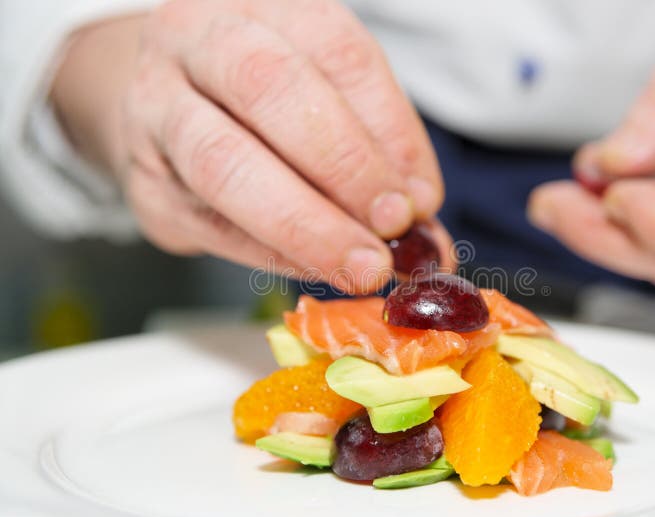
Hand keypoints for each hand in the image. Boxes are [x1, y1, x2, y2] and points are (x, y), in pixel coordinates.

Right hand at [51, 0, 450, 292]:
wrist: (166, 108)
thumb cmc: (264, 103)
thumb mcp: (326, 97)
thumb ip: (380, 152)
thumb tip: (425, 228)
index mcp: (264, 6)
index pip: (336, 49)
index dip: (387, 126)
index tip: (421, 196)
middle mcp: (198, 41)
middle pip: (269, 87)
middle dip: (344, 165)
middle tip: (393, 226)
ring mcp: (157, 110)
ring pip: (222, 162)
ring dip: (304, 224)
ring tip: (360, 266)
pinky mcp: (144, 182)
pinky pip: (208, 223)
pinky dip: (272, 253)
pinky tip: (314, 267)